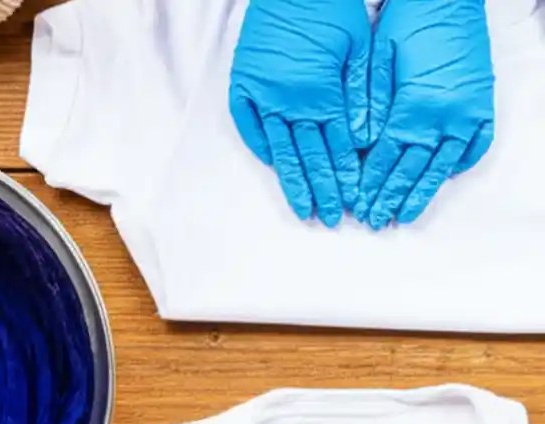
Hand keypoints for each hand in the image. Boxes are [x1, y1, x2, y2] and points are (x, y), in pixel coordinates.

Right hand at [229, 0, 371, 226]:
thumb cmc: (332, 7)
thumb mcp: (361, 47)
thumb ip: (363, 97)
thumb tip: (364, 140)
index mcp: (323, 92)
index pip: (337, 147)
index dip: (345, 177)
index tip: (353, 202)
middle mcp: (290, 100)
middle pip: (309, 156)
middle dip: (322, 190)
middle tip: (331, 218)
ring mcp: (262, 94)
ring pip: (280, 148)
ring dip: (294, 179)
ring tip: (303, 208)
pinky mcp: (244, 83)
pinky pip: (249, 124)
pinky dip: (261, 146)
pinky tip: (273, 166)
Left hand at [355, 0, 494, 228]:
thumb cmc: (409, 20)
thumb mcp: (378, 57)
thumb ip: (370, 104)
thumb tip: (359, 144)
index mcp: (412, 106)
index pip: (384, 157)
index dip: (370, 184)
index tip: (357, 205)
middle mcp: (443, 115)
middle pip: (411, 169)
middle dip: (390, 197)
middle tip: (374, 220)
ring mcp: (468, 112)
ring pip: (442, 165)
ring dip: (421, 192)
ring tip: (404, 215)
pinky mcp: (483, 104)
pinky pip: (475, 145)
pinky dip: (459, 164)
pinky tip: (443, 177)